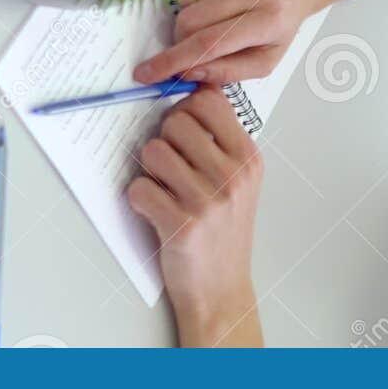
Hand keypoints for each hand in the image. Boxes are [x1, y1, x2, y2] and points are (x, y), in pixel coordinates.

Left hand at [127, 89, 263, 346]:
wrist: (221, 289)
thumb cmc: (224, 231)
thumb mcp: (239, 182)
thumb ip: (219, 143)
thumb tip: (185, 99)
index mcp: (248, 158)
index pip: (209, 101)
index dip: (186, 108)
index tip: (182, 127)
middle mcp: (233, 175)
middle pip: (175, 122)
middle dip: (163, 140)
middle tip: (170, 166)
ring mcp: (208, 200)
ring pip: (152, 152)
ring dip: (149, 170)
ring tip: (164, 190)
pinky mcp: (181, 225)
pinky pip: (138, 188)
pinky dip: (138, 198)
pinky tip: (155, 210)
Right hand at [133, 0, 387, 86]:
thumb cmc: (285, 16)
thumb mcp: (269, 56)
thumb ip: (229, 71)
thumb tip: (188, 74)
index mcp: (267, 20)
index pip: (208, 44)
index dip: (171, 61)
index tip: (145, 74)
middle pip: (189, 18)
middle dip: (180, 37)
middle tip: (193, 40)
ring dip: (184, 8)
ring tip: (207, 11)